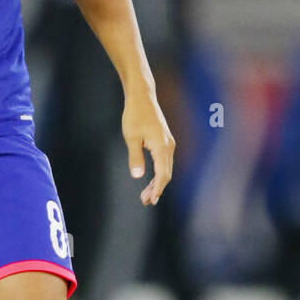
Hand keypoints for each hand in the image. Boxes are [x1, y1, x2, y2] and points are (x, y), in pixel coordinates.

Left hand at [123, 90, 174, 204]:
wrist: (142, 98)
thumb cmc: (135, 115)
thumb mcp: (131, 137)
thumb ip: (135, 157)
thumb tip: (137, 176)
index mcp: (162, 146)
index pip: (163, 174)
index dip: (157, 189)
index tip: (151, 201)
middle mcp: (169, 146)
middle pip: (166, 174)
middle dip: (156, 189)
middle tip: (145, 201)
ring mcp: (168, 143)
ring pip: (165, 168)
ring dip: (157, 183)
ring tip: (145, 196)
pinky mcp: (164, 141)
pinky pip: (164, 162)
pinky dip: (158, 173)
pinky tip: (150, 180)